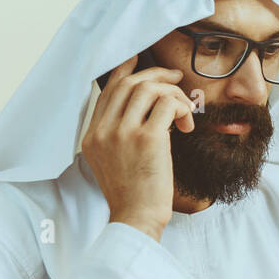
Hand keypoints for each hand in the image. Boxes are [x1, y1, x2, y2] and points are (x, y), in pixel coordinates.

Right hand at [81, 53, 196, 240]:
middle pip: (129, 83)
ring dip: (173, 95)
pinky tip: (187, 125)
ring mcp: (123, 133)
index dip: (126, 69)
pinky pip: (167, 104)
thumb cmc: (132, 194)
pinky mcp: (147, 139)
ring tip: (184, 111)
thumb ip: (117, 134)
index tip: (141, 59)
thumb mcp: (112, 161)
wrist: (136, 219)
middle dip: (156, 76)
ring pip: (148, 89)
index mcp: (91, 135)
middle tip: (176, 80)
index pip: (108, 89)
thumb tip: (142, 106)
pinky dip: (181, 108)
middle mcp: (103, 130)